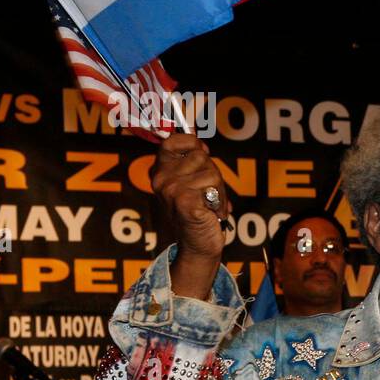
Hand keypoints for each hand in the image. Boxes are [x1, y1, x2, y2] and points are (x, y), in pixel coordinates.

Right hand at [151, 132, 229, 298]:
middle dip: (214, 174)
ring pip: (211, 173)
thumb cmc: (199, 212)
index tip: (202, 152)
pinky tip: (211, 213)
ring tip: (210, 204)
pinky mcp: (184, 201)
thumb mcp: (194, 181)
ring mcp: (171, 190)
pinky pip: (214, 188)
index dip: (192, 143)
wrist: (199, 244)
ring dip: (219, 190)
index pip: (172, 141)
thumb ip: (193, 159)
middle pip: (201, 156)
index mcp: (160, 171)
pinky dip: (219, 203)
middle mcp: (161, 179)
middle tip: (209, 193)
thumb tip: (198, 136)